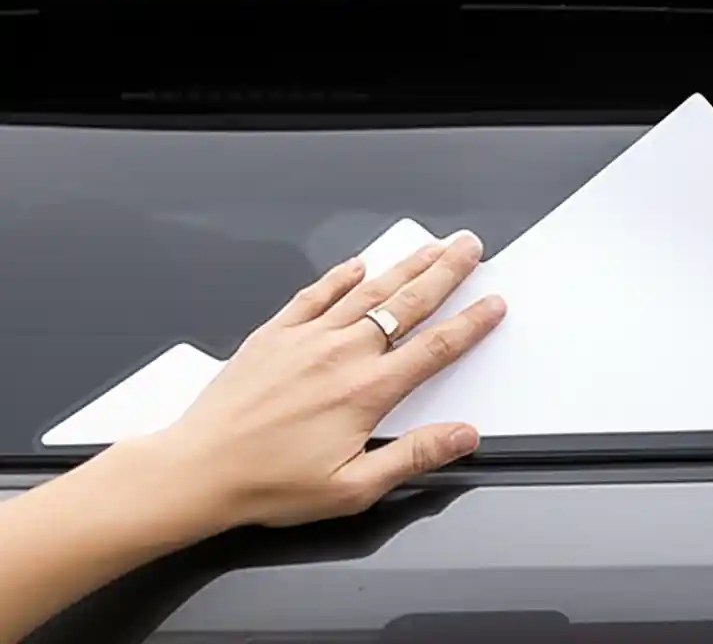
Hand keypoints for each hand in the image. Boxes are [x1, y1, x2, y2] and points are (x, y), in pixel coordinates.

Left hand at [138, 234, 504, 528]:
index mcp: (367, 392)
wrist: (197, 470)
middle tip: (469, 249)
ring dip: (404, 266)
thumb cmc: (270, 483)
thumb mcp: (354, 487)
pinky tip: (357, 265)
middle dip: (445, 273)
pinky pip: (314, 295)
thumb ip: (414, 456)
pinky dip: (340, 276)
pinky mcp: (273, 335)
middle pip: (407, 304)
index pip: (435, 348)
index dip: (471, 324)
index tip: (492, 304)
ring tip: (431, 247)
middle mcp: (341, 354)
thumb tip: (463, 436)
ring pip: (367, 291)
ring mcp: (306, 339)